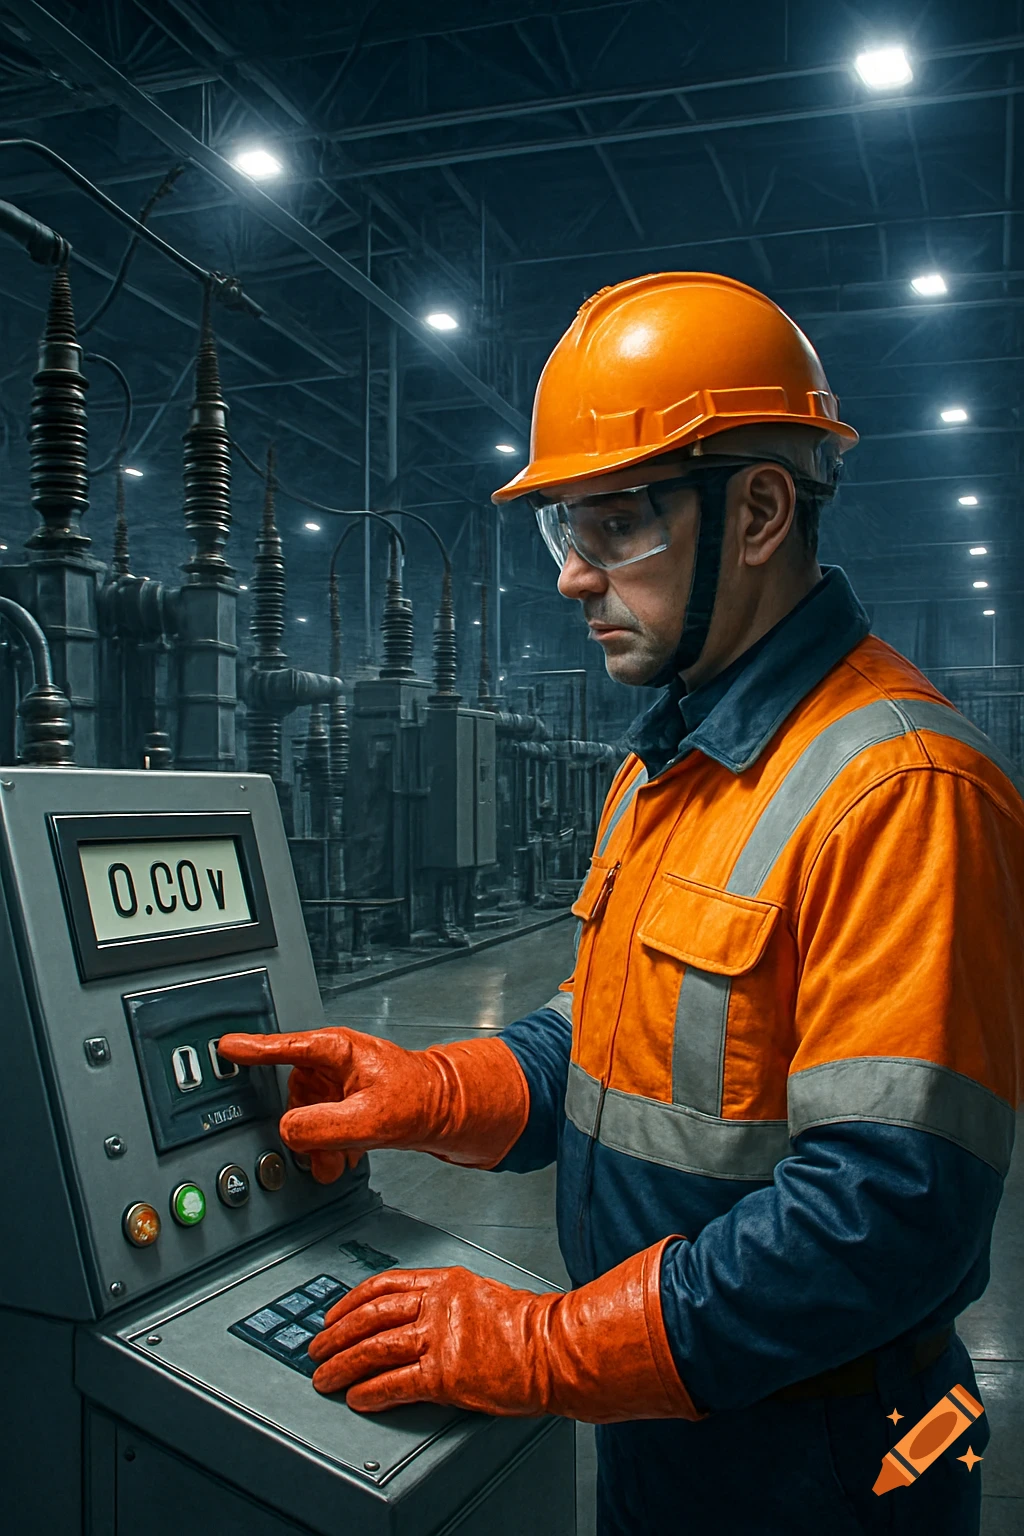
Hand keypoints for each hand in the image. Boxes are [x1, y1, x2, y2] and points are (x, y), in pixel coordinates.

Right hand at [216, 1028, 528, 1182]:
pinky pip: (317, 1128)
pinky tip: (350, 1154)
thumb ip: (324, 1125)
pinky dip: (329, 1147)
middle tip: (322, 1147)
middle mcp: (329, 1063)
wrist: (448, 1111)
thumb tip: (288, 1130)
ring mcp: (333, 1084)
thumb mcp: (371, 1118)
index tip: (223, 1047)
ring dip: (318, 1143)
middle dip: (303, 1128)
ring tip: (345, 1154)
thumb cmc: (420, 1100)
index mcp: (335, 1049)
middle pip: (289, 1095)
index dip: (252, 1049)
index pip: (284, 1047)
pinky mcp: (339, 1103)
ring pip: (302, 1118)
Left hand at [310, 1265, 550, 1414]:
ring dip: (342, 1365)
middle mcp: (437, 1305)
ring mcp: (440, 1339)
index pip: (383, 1285)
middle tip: (317, 1350)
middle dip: (336, 1335)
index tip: (333, 1315)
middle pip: (369, 1316)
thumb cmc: (529, 1328)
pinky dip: (370, 1392)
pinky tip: (358, 1398)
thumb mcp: (481, 1295)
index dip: (350, 1301)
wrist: (558, 1349)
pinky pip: (394, 1384)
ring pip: (373, 1348)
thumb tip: (416, 1320)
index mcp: (446, 1282)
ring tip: (325, 1378)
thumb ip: (447, 1303)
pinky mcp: (445, 1375)